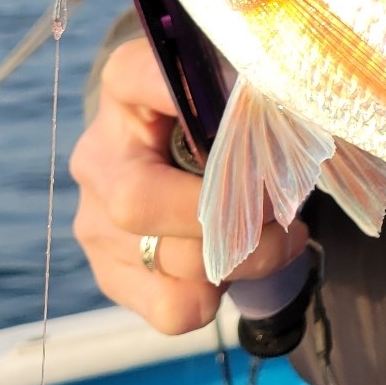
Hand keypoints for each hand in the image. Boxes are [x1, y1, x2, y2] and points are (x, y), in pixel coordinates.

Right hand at [69, 36, 307, 334]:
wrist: (172, 154)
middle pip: (140, 200)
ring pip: (166, 260)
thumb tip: (288, 106)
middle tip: (282, 211)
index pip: (134, 77)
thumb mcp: (225, 87)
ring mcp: (97, 220)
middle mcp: (100, 156)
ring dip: (243, 259)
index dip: (178, 92)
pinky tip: (234, 269)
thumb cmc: (212, 116)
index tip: (244, 98)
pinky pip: (170, 307)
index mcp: (124, 88)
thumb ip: (248, 90)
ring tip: (280, 239)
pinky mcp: (112, 272)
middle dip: (226, 216)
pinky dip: (216, 296)